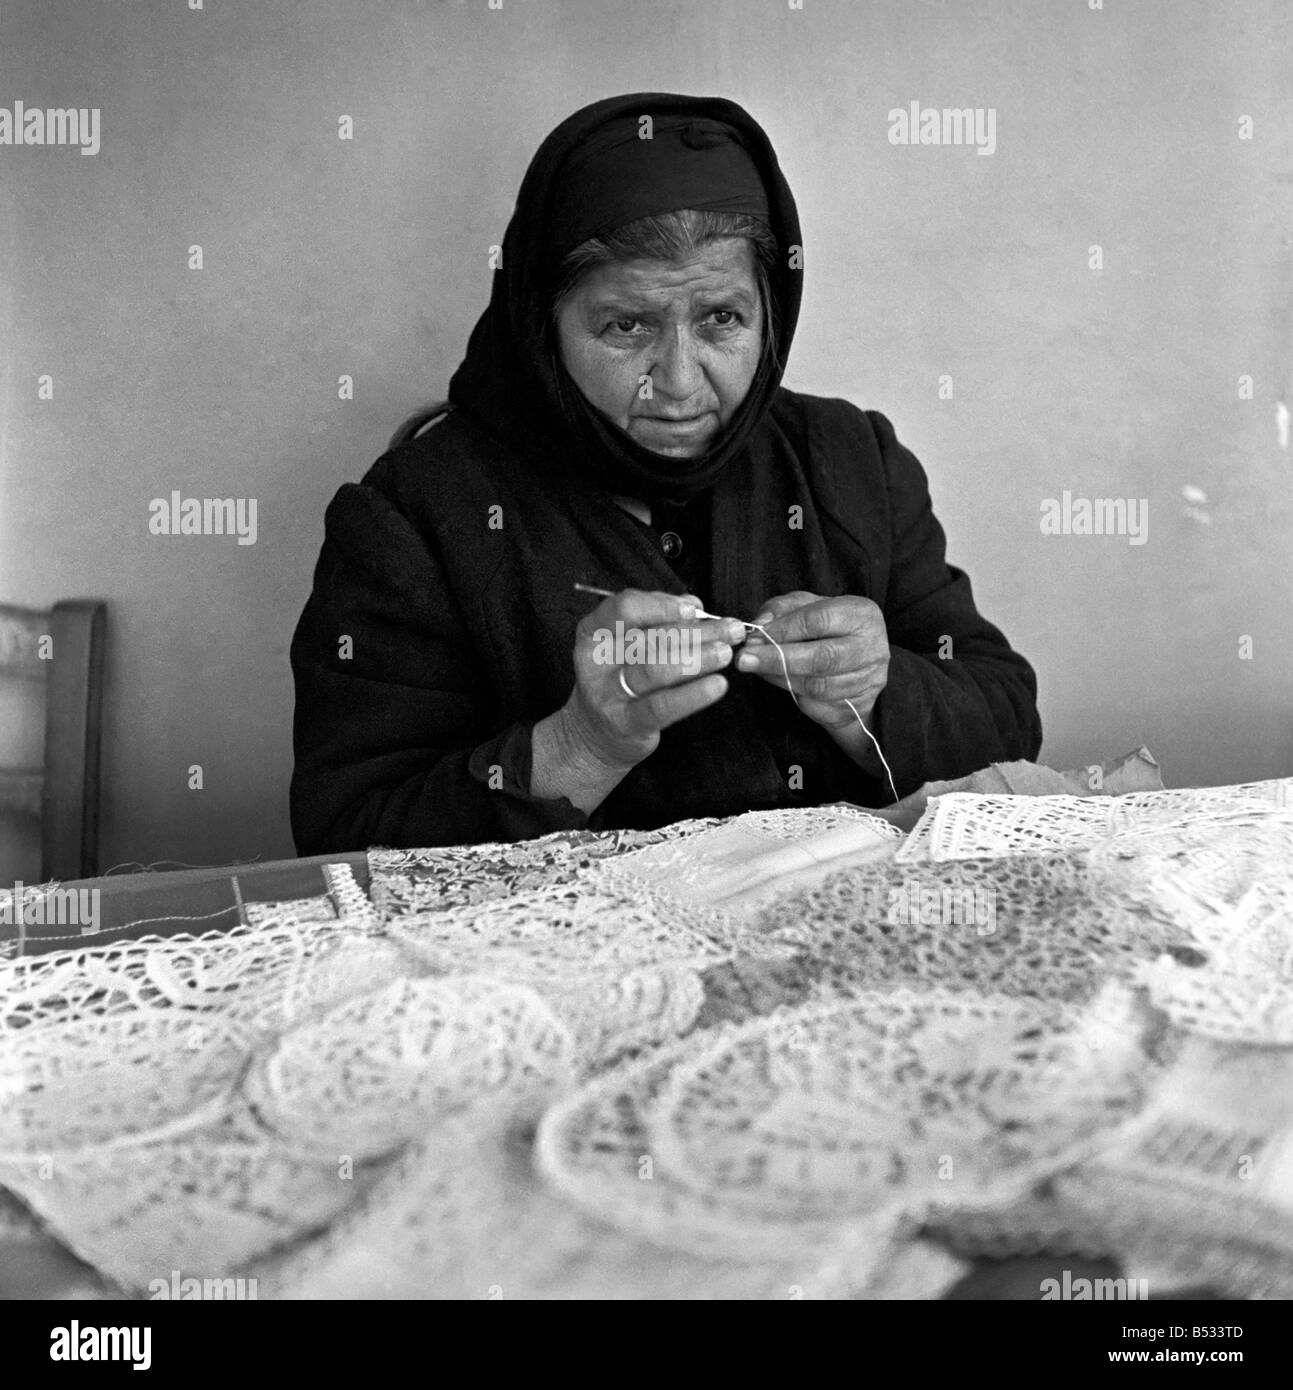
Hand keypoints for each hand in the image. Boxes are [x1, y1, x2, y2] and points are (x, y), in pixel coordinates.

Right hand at [562, 588, 743, 771]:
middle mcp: (595, 661)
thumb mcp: (629, 643)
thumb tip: (693, 604)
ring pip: (654, 670)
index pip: (624, 609)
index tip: (695, 609)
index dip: (661, 606)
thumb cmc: (619, 677)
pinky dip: (692, 695)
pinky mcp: (624, 723)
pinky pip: (661, 707)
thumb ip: (658, 618)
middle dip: (696, 632)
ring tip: (725, 653)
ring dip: (697, 658)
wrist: (596, 731)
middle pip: (648, 640)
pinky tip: (717, 685)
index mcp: (595, 631)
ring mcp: (608, 693)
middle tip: (731, 631)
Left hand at [736, 591, 888, 731]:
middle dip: (777, 659)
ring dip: (781, 679)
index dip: (782, 630)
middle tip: (744, 660)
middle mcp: (873, 647)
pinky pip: (820, 707)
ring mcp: (869, 679)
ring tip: (759, 670)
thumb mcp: (806, 607)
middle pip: (822, 657)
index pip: (819, 620)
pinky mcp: (859, 706)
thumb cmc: (827, 630)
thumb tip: (760, 624)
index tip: (754, 637)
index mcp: (862, 614)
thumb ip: (780, 609)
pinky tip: (783, 684)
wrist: (858, 665)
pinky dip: (795, 697)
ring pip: (818, 686)